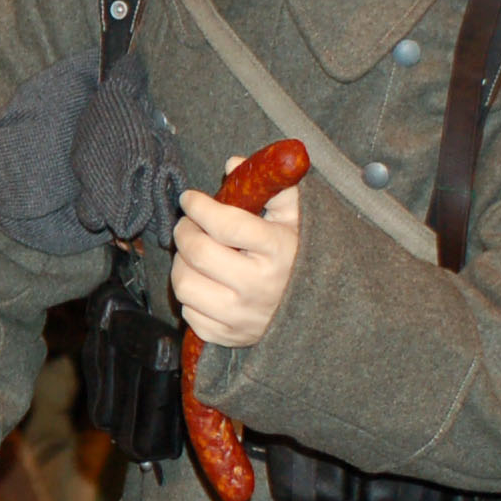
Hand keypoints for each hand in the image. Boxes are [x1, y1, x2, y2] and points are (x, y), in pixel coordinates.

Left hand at [172, 155, 299, 347]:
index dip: (200, 206)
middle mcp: (259, 286)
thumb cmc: (298, 258)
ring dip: (181, 263)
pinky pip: (189, 313)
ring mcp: (242, 316)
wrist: (319, 314)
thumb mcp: (296, 220)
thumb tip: (232, 163)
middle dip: (184, 231)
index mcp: (279, 251)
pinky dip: (190, 295)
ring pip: (185, 284)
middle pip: (198, 253)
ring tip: (194, 253)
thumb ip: (271, 187)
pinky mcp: (228, 337)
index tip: (190, 198)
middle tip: (188, 224)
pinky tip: (205, 283)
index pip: (226, 223)